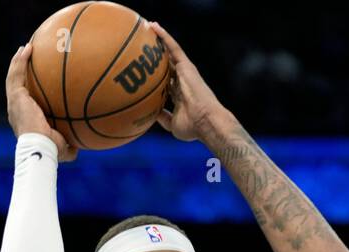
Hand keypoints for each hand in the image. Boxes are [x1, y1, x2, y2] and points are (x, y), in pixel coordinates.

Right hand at [6, 43, 77, 161]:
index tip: (36, 80)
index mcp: (25, 119)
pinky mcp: (15, 97)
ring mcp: (14, 103)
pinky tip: (27, 48)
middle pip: (17, 86)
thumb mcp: (65, 149)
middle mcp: (17, 109)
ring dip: (18, 62)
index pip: (25, 101)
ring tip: (25, 48)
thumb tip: (82, 146)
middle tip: (28, 58)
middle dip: (20, 71)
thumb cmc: (51, 151)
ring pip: (13, 77)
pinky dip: (20, 61)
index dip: (28, 89)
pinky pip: (16, 75)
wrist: (40, 148)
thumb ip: (71, 145)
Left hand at [148, 22, 229, 142]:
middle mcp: (181, 80)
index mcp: (179, 95)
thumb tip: (150, 115)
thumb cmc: (193, 128)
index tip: (144, 74)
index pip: (165, 82)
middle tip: (142, 47)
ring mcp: (184, 72)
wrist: (206, 121)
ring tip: (146, 28)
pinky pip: (173, 48)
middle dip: (155, 57)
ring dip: (158, 40)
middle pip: (166, 65)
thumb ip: (162, 117)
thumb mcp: (172, 124)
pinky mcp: (186, 66)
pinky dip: (164, 37)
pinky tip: (154, 26)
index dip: (155, 77)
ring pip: (168, 52)